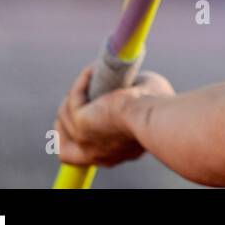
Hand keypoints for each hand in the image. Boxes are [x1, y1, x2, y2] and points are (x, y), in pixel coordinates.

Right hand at [54, 63, 173, 167]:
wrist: (158, 117)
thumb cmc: (159, 110)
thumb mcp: (142, 108)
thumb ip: (129, 102)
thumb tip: (127, 83)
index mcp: (112, 155)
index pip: (82, 154)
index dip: (76, 135)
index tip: (82, 114)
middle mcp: (95, 154)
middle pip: (65, 143)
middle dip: (66, 117)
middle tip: (79, 92)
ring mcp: (85, 142)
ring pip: (65, 116)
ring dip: (76, 93)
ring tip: (95, 72)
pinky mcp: (81, 125)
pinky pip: (74, 100)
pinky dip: (81, 83)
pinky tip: (93, 70)